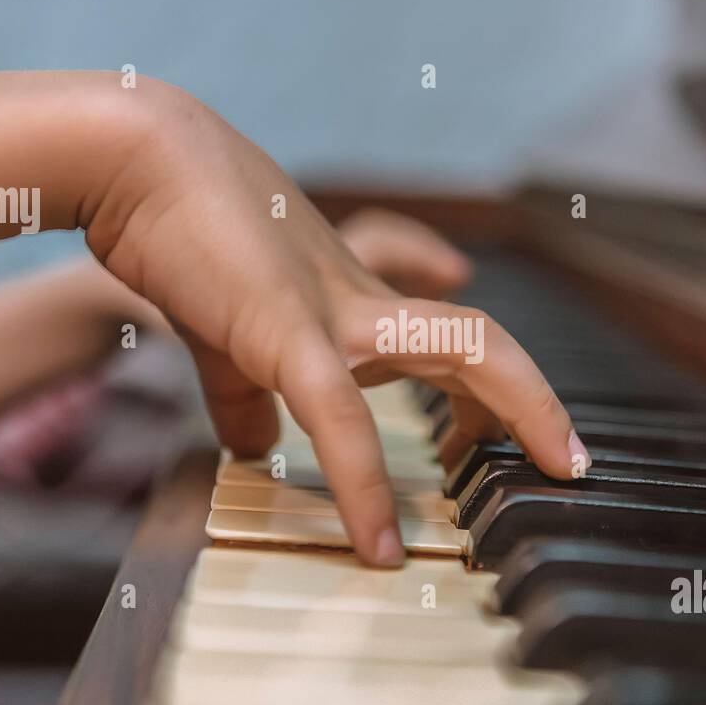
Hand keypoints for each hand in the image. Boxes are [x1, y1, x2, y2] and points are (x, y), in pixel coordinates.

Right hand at [85, 83, 586, 566]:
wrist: (135, 158)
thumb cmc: (181, 232)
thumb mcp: (224, 331)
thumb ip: (246, 393)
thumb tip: (254, 451)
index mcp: (353, 301)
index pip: (450, 337)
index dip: (489, 389)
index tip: (506, 439)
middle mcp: (364, 300)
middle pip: (483, 341)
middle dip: (536, 403)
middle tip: (570, 464)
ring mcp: (336, 309)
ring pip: (463, 347)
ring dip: (519, 409)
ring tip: (552, 473)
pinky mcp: (284, 329)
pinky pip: (340, 415)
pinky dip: (365, 484)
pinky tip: (379, 546)